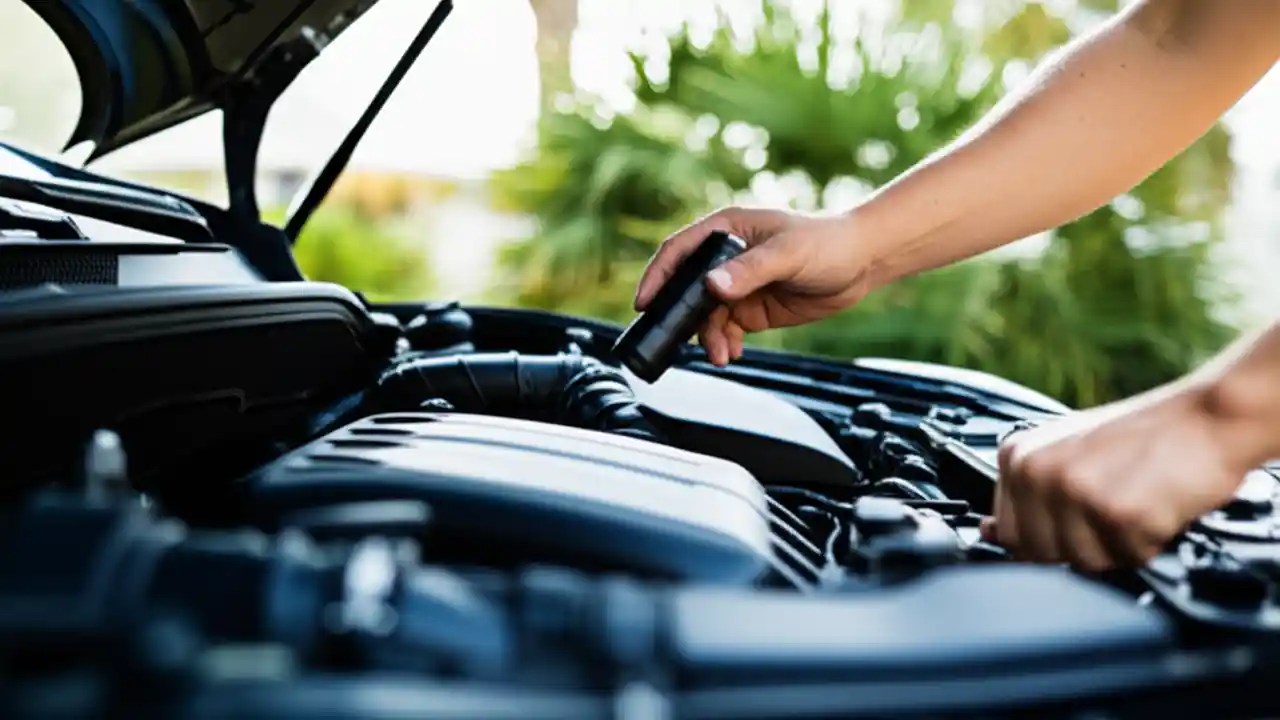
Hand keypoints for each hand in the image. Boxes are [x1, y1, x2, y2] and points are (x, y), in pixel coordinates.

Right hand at [635, 207, 872, 365]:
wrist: (860, 264)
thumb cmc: (826, 243)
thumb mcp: (788, 253)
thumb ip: (749, 270)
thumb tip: (712, 286)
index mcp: (726, 230)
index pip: (679, 251)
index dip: (658, 275)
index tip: (644, 303)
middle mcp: (725, 258)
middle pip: (687, 289)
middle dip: (684, 317)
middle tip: (681, 340)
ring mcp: (737, 285)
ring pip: (706, 315)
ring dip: (708, 337)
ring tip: (721, 355)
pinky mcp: (750, 308)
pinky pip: (726, 329)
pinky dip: (724, 343)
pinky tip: (732, 353)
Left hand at [980, 383, 1254, 570]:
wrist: (1207, 418)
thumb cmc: (1144, 437)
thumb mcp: (1066, 453)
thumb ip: (1027, 495)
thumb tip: (989, 534)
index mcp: (1017, 456)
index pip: (1007, 534)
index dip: (1046, 539)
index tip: (1074, 520)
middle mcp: (1037, 472)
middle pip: (1041, 554)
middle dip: (1081, 545)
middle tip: (1111, 508)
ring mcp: (1074, 492)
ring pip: (1083, 563)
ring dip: (1116, 547)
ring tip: (1134, 503)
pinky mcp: (1116, 513)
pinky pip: (1126, 559)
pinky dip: (1148, 543)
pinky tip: (1155, 506)